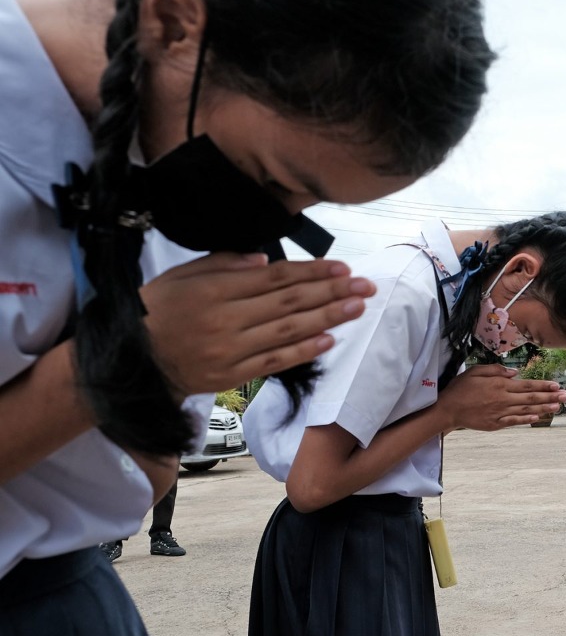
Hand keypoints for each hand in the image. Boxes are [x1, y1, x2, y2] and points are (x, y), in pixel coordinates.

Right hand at [142, 253, 376, 395]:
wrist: (130, 362)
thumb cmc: (157, 311)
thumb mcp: (181, 275)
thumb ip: (223, 264)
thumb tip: (265, 260)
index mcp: (215, 289)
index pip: (275, 277)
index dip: (313, 272)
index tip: (343, 267)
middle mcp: (226, 318)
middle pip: (289, 302)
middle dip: (332, 291)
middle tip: (365, 285)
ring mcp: (230, 349)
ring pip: (288, 330)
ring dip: (328, 318)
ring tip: (357, 307)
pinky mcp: (231, 375)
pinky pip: (275, 361)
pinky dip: (304, 350)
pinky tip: (330, 339)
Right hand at [438, 365, 565, 430]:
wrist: (447, 409)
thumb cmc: (460, 388)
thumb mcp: (476, 371)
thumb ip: (496, 370)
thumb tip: (515, 373)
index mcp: (500, 385)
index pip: (526, 385)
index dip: (543, 386)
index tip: (556, 385)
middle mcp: (503, 399)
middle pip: (531, 398)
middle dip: (549, 397)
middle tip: (565, 396)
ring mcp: (500, 413)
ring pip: (526, 410)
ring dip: (543, 408)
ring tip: (557, 407)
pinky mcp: (495, 424)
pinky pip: (514, 422)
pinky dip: (527, 419)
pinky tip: (538, 417)